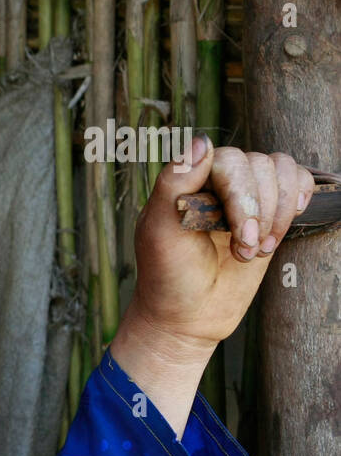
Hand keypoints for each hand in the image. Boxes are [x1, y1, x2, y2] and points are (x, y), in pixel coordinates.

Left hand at [129, 135, 316, 354]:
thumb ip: (174, 183)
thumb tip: (202, 141)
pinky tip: (275, 232)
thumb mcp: (159, 231)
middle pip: (257, 165)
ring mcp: (244, 194)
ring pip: (280, 171)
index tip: (232, 231)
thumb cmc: (167, 273)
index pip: (225, 159)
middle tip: (243, 250)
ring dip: (275, 215)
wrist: (189, 313)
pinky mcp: (269, 211)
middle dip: (256, 211)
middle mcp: (215, 180)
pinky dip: (295, 203)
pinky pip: (297, 181)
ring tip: (253, 250)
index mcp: (186, 179)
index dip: (238, 193)